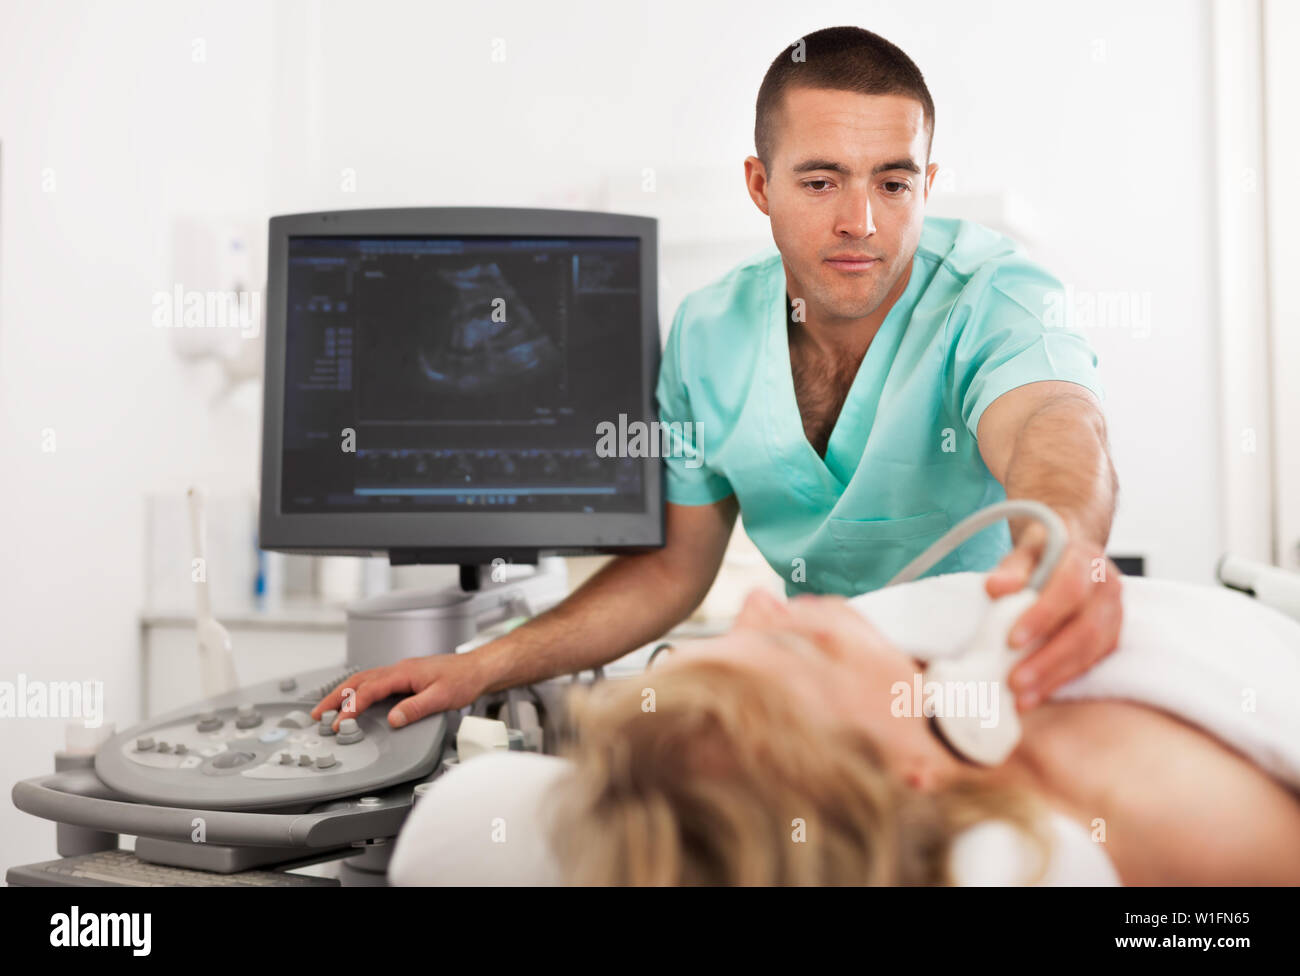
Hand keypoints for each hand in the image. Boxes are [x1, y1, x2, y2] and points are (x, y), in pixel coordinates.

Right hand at [310, 653, 489, 729]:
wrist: (478, 668)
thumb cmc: (463, 679)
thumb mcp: (442, 697)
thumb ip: (416, 708)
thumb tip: (393, 719)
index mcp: (404, 672)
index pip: (370, 689)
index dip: (352, 706)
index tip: (340, 722)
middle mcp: (399, 669)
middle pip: (359, 681)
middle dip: (335, 697)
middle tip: (317, 714)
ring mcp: (401, 672)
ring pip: (364, 680)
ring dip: (344, 694)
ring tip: (328, 709)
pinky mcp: (405, 677)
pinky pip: (374, 682)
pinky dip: (358, 691)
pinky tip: (355, 700)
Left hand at [985, 520, 1122, 710]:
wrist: (1071, 555)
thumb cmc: (1041, 557)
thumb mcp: (1023, 555)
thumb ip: (1010, 570)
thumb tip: (995, 588)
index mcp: (1086, 559)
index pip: (1069, 589)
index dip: (1043, 617)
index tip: (1012, 641)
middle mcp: (1108, 586)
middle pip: (1085, 629)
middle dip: (1048, 659)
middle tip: (1014, 682)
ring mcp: (1115, 613)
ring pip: (1091, 652)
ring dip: (1054, 678)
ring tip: (1022, 698)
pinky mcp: (1113, 636)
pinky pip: (1091, 663)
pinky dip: (1061, 681)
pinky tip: (1035, 696)